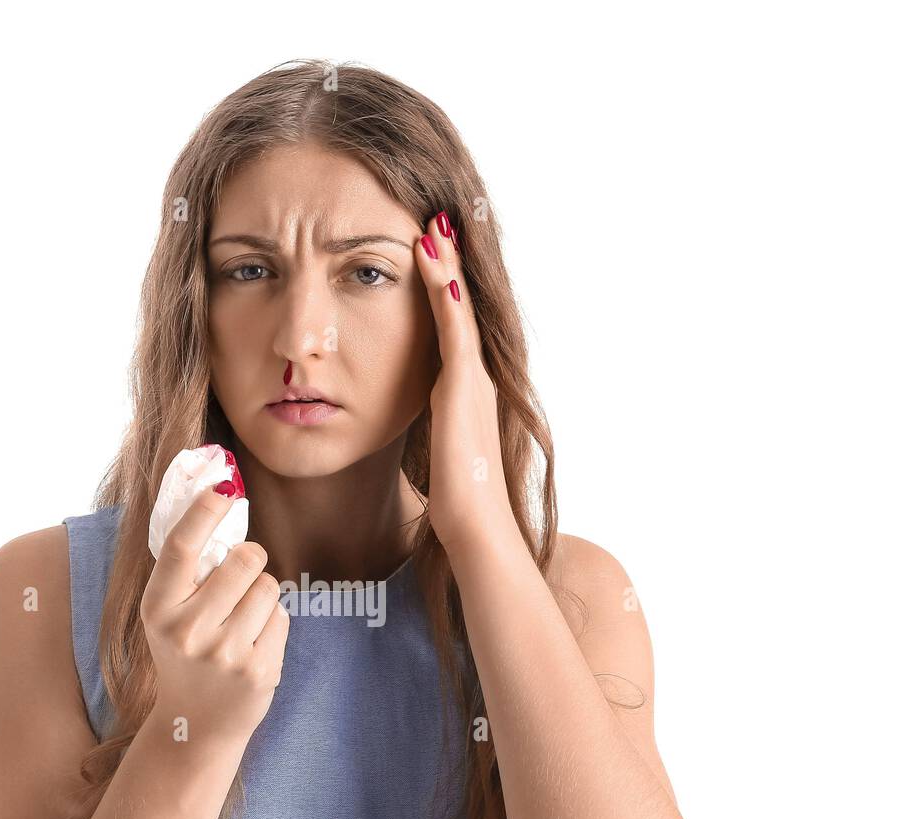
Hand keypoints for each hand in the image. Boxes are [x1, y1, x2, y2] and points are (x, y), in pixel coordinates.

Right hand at [140, 488, 289, 742]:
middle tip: (241, 574)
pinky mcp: (259, 670)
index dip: (203, 512)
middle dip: (251, 558)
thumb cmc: (185, 653)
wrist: (195, 724)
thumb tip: (219, 496)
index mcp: (158, 609)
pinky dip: (273, 624)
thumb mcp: (169, 614)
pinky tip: (253, 647)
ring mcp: (225, 654)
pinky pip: (282, 617)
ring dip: (262, 594)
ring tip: (242, 621)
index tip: (224, 487)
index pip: (181, 548)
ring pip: (269, 586)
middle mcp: (188, 631)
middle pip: (244, 559)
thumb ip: (188, 569)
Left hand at [413, 211, 515, 550]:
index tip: (430, 253)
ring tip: (434, 224)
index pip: (454, 327)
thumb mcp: (438, 453)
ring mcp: (472, 378)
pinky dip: (445, 292)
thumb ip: (432, 431)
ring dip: (448, 264)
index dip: (446, 290)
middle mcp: (474, 377)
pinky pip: (453, 327)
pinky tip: (432, 261)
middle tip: (438, 219)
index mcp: (465, 391)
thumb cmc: (457, 499)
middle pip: (462, 307)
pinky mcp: (463, 386)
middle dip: (451, 263)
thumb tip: (420, 430)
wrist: (476, 522)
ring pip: (459, 308)